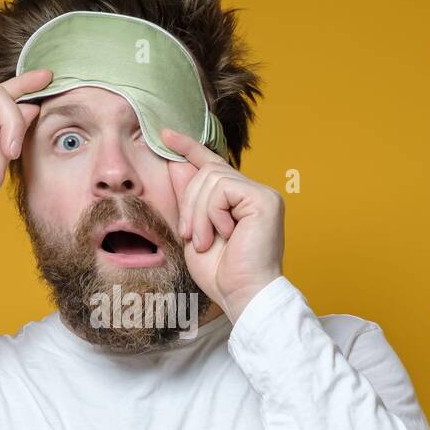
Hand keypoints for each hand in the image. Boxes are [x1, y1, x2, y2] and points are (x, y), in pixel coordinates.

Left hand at [161, 127, 283, 323]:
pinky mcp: (265, 199)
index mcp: (238, 200)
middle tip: (191, 235)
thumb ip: (188, 199)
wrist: (242, 295)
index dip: (189, 148)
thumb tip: (176, 163)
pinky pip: (222, 189)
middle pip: (206, 172)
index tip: (165, 135)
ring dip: (199, 213)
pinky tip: (223, 234)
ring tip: (206, 241)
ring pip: (211, 179)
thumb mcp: (194, 231)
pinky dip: (212, 213)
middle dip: (189, 203)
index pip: (212, 165)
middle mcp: (253, 192)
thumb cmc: (221, 273)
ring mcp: (262, 194)